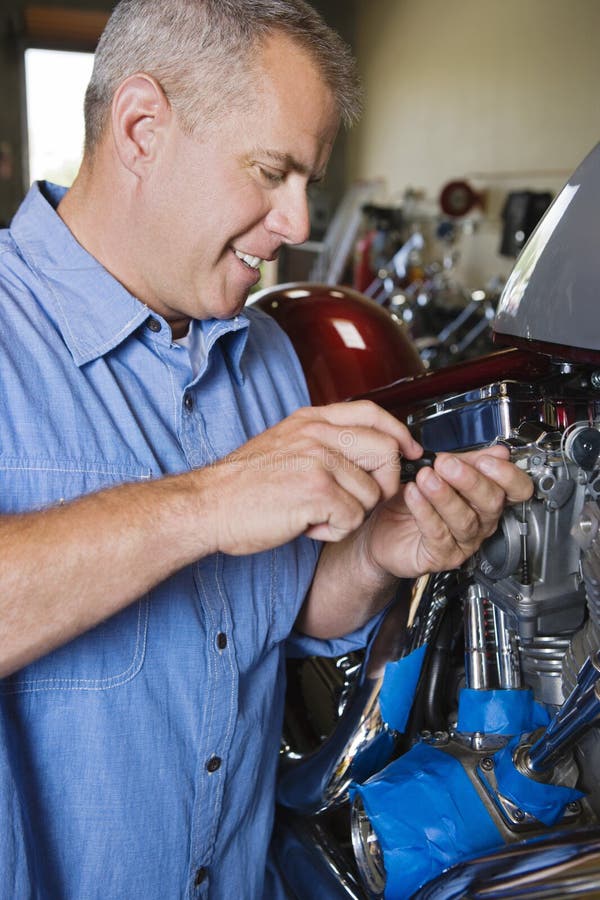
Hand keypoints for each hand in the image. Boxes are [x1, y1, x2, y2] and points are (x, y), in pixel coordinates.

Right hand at [203, 400, 421, 554]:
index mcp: (310, 420)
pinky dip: (333, 531)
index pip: (373, 413)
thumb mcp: (285, 444)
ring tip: (314, 512)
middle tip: (353, 501)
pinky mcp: (316, 490)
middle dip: (381, 485)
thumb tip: (369, 452)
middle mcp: (317, 434)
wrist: (208, 505)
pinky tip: (306, 524)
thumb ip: (323, 441)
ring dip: (348, 514)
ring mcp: (318, 460)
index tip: (409, 451)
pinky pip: (353, 518)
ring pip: (371, 493)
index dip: (399, 434)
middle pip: (386, 452)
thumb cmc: (242, 485)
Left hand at [364, 443, 532, 577]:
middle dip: (470, 480)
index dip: (507, 475)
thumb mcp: (439, 472)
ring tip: (425, 478)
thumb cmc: (411, 500)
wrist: (381, 526)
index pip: (516, 490)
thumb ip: (467, 460)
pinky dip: (425, 512)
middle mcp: (481, 522)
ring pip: (465, 519)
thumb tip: (498, 450)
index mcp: (486, 499)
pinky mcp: (441, 556)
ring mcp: (462, 541)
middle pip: (491, 503)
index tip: (486, 460)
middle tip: (446, 464)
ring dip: (444, 495)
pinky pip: (437, 534)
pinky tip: (413, 495)